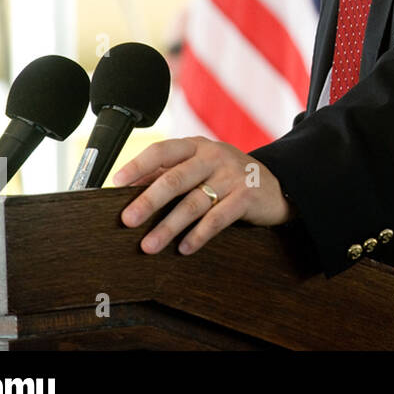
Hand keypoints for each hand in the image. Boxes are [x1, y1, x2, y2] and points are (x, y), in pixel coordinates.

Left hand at [113, 136, 294, 255]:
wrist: (277, 184)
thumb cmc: (228, 176)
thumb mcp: (200, 167)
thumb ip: (168, 173)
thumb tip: (126, 189)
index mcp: (197, 145)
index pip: (163, 151)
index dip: (138, 165)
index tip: (116, 182)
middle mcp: (214, 156)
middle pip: (175, 178)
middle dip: (148, 201)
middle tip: (127, 220)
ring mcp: (232, 175)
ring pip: (194, 202)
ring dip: (169, 226)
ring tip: (149, 246)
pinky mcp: (247, 196)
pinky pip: (218, 218)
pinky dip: (199, 235)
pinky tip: (184, 248)